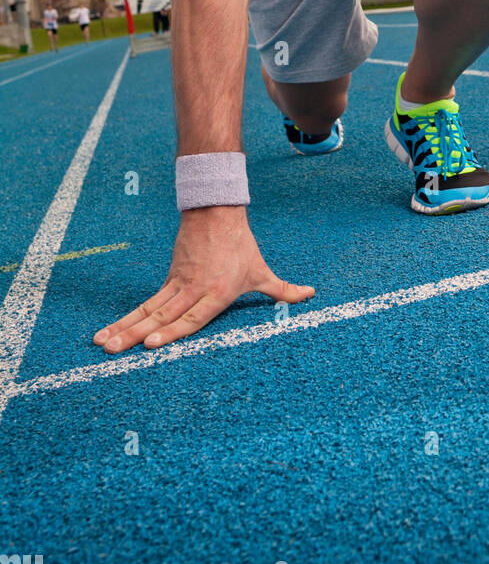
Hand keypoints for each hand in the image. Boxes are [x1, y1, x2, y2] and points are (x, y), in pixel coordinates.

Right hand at [93, 207, 313, 352]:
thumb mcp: (263, 271)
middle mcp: (194, 291)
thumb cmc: (241, 246)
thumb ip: (284, 290)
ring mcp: (178, 285)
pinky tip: (108, 330)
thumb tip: (312, 295)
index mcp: (217, 294)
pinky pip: (146, 303)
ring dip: (123, 327)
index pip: (192, 318)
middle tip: (111, 351)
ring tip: (101, 343)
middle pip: (161, 317)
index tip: (150, 344)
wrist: (217, 211)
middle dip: (135, 336)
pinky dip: (127, 317)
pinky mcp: (169, 279)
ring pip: (147, 310)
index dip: (172, 332)